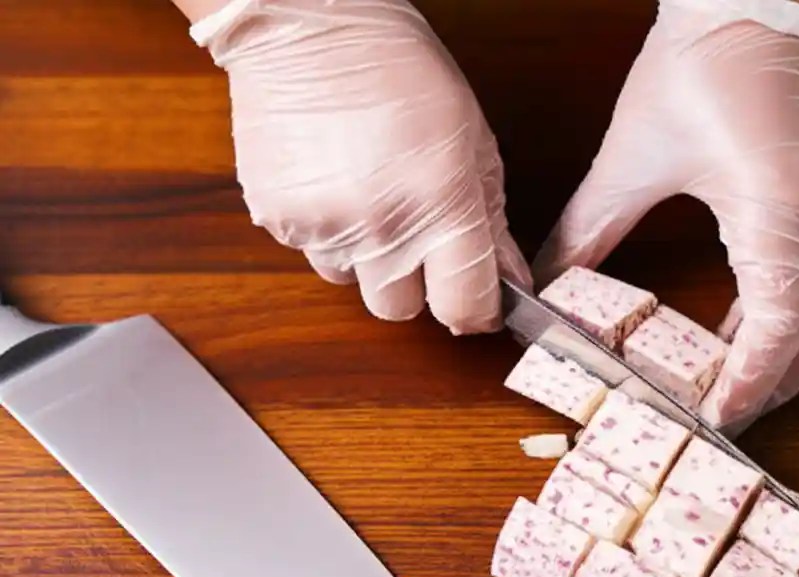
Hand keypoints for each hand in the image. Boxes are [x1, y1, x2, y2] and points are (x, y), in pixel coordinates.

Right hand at [192, 0, 530, 330]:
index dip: (476, 311)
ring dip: (368, 256)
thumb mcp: (473, 141)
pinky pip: (312, 252)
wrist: (309, 31)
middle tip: (419, 236)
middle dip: (417, 286)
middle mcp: (381, 227)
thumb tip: (508, 279)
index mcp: (441, 205)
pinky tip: (335, 180)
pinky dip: (328, 230)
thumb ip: (491, 220)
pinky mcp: (276, 220)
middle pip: (402, 312)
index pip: (463, 307)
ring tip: (370, 193)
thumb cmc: (400, 72)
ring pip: (354, 282)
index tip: (479, 299)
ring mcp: (324, 227)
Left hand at [534, 1, 798, 432]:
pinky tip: (751, 324)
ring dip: (796, 356)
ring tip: (740, 379)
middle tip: (728, 410)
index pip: (778, 332)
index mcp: (778, 216)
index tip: (714, 416)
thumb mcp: (630, 160)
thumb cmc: (698, 71)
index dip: (747, 384)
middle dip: (781, 384)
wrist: (751, 9)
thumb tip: (549, 283)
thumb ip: (590, 229)